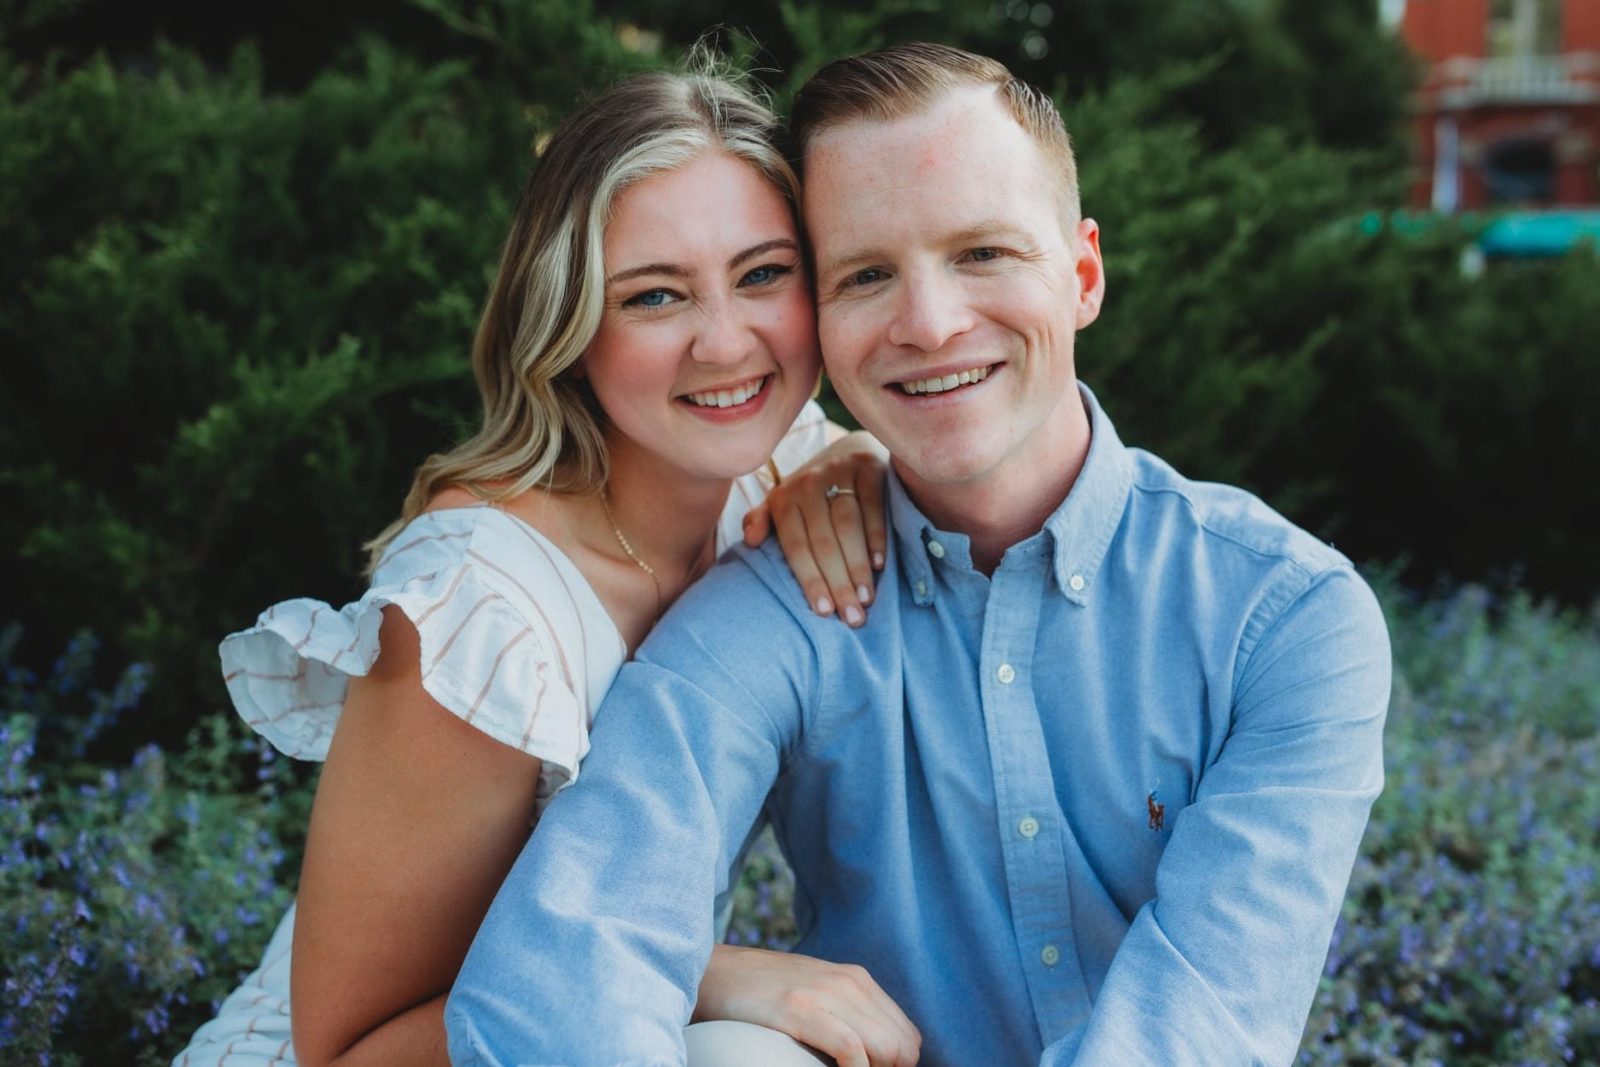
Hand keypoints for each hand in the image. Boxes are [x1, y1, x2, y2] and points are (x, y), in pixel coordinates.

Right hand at [695, 945, 920, 1066]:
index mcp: (858, 981)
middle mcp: (849, 982)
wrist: (714, 973)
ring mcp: (826, 993)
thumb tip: (880, 1053)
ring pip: (887, 1048)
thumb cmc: (763, 995)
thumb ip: (848, 1014)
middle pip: (903, 1047)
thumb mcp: (817, 994)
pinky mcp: (800, 1008)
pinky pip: (852, 1048)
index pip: (908, 1036)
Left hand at [745, 430, 887, 627]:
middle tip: (852, 617)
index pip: (795, 545)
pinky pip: (873, 506)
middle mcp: (808, 482)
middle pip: (823, 540)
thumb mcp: (783, 504)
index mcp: (783, 498)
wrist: (848, 452)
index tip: (824, 613)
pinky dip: (877, 536)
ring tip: (866, 599)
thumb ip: (763, 521)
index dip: (810, 579)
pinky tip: (880, 565)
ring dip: (858, 565)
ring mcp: (839, 471)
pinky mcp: (868, 466)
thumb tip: (748, 540)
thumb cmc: (813, 495)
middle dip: (837, 582)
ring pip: (848, 526)